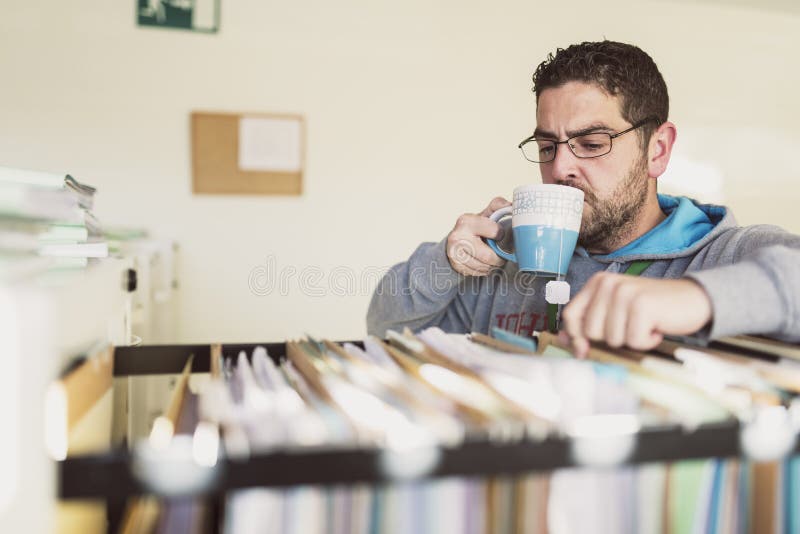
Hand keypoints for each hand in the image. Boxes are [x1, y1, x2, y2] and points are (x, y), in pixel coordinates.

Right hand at [446, 197, 510, 275]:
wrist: (454, 241)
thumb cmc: (475, 227)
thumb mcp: (485, 213)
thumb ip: (498, 206)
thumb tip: (512, 206)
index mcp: (467, 221)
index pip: (495, 232)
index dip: (501, 235)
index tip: (499, 235)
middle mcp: (458, 237)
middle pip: (489, 256)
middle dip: (499, 258)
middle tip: (501, 255)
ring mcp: (454, 253)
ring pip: (484, 267)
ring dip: (492, 266)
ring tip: (492, 259)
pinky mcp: (456, 266)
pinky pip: (477, 273)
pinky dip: (483, 270)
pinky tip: (483, 263)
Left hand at [561, 273, 712, 357]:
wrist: (692, 299)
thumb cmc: (652, 309)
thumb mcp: (616, 312)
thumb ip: (590, 323)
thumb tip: (569, 343)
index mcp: (598, 282)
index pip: (571, 315)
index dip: (576, 336)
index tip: (585, 348)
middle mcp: (608, 284)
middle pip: (591, 331)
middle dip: (611, 337)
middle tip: (631, 325)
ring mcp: (625, 293)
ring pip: (612, 339)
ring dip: (631, 340)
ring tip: (645, 325)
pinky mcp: (642, 305)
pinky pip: (633, 341)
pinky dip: (646, 342)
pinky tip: (656, 328)